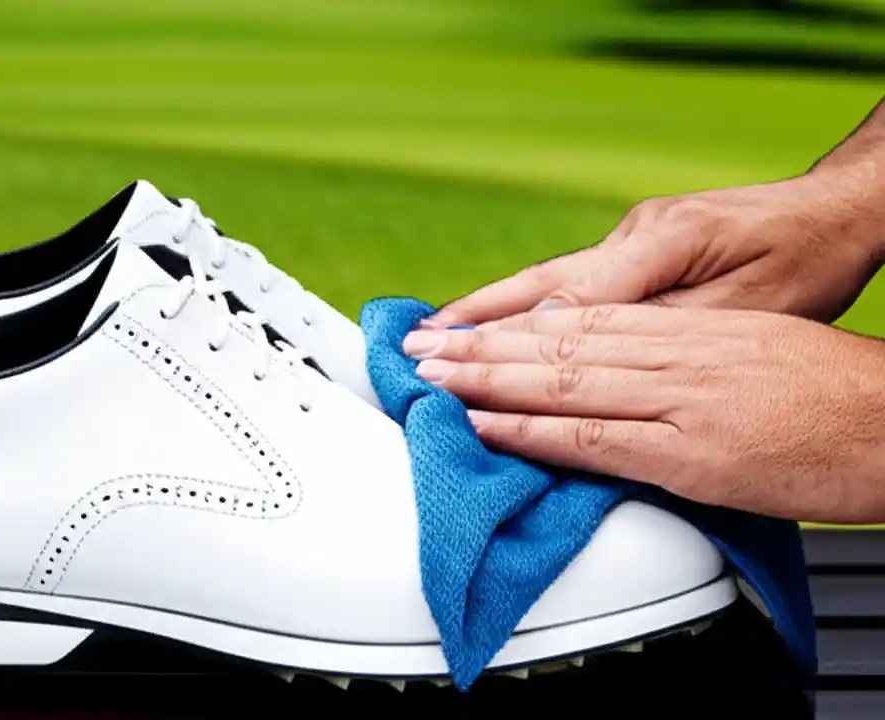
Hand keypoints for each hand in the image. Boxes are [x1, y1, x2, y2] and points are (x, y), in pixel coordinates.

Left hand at [402, 305, 884, 522]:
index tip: (461, 326)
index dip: (510, 321)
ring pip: (562, 380)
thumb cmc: (832, 393)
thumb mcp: (748, 348)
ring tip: (430, 382)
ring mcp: (678, 400)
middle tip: (417, 350)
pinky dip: (532, 431)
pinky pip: (593, 438)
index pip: (579, 316)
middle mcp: (674, 352)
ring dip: (486, 381)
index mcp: (688, 325)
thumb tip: (620, 369)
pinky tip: (488, 428)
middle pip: (555, 341)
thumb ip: (679, 355)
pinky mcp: (690, 453)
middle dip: (479, 346)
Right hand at [424, 169, 884, 326]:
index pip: (557, 307)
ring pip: (543, 284)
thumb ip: (653, 327)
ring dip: (485, 313)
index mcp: (655, 250)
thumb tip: (565, 338)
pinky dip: (521, 306)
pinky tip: (491, 323)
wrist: (837, 212)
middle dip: (469, 325)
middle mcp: (632, 239)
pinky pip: (566, 285)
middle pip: (533, 290)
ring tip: (431, 335)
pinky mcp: (638, 247)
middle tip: (413, 352)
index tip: (447, 366)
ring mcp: (631, 239)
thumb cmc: (805, 262)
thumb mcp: (745, 308)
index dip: (498, 341)